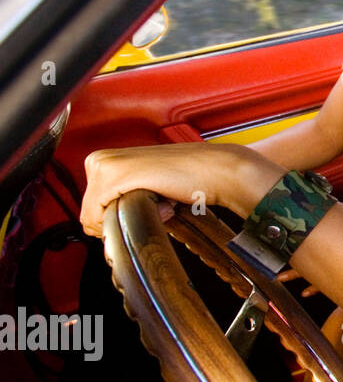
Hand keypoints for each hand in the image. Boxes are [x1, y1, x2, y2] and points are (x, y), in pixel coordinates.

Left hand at [81, 142, 276, 237]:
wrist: (216, 170)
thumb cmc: (189, 178)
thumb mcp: (146, 185)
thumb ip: (123, 197)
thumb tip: (107, 222)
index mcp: (104, 159)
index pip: (89, 207)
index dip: (119, 215)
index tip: (149, 202)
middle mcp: (99, 159)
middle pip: (89, 213)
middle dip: (124, 217)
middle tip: (157, 202)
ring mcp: (105, 166)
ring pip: (93, 217)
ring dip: (131, 218)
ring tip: (160, 201)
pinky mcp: (115, 176)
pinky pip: (99, 216)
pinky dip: (130, 219)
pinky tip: (158, 203)